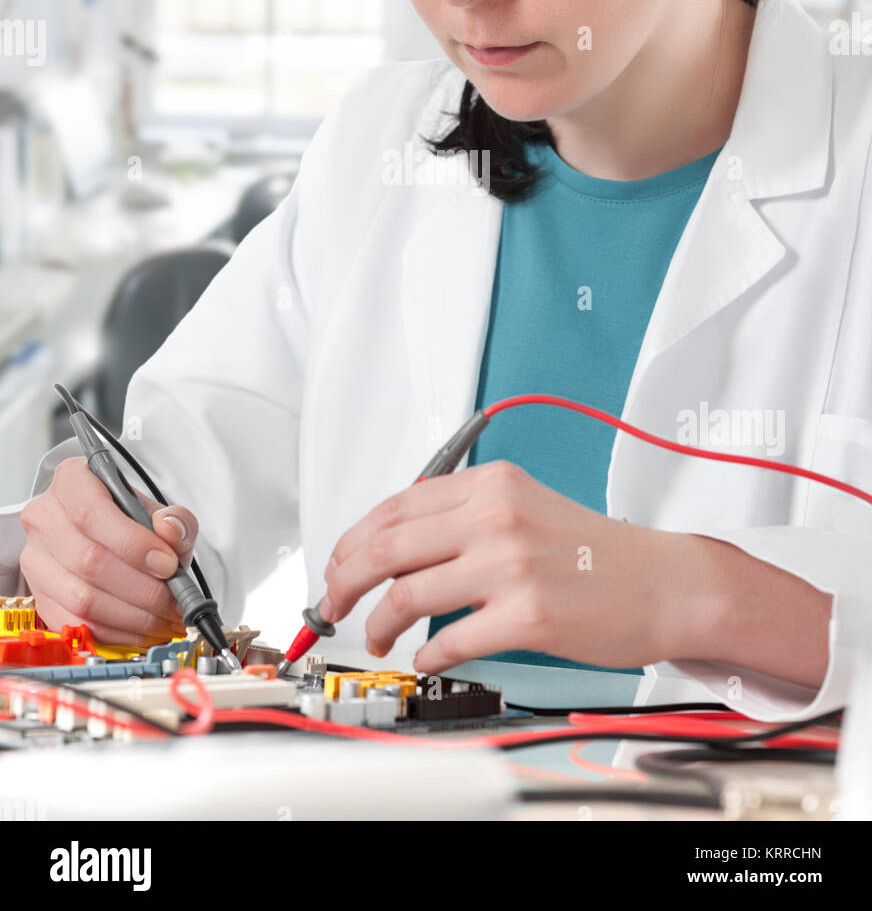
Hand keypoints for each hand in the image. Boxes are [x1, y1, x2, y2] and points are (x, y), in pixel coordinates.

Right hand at [20, 456, 198, 649]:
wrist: (108, 534)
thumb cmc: (129, 519)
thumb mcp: (159, 510)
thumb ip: (175, 520)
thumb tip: (171, 530)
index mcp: (72, 481)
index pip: (92, 514)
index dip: (132, 544)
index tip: (167, 564)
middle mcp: (46, 517)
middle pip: (88, 561)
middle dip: (142, 588)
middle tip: (174, 599)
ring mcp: (36, 558)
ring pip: (81, 598)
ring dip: (132, 616)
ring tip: (165, 617)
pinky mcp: (39, 595)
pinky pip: (75, 623)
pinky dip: (115, 632)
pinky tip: (141, 629)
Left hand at [321, 460, 692, 672]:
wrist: (662, 583)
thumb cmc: (595, 551)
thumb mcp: (524, 504)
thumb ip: (463, 513)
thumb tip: (393, 542)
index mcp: (492, 484)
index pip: (395, 506)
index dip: (352, 539)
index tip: (337, 563)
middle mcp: (496, 517)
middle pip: (387, 547)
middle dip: (344, 581)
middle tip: (334, 603)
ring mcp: (511, 566)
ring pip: (407, 595)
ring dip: (379, 624)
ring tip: (378, 638)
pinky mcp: (527, 617)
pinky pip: (449, 640)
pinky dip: (426, 654)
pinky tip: (426, 657)